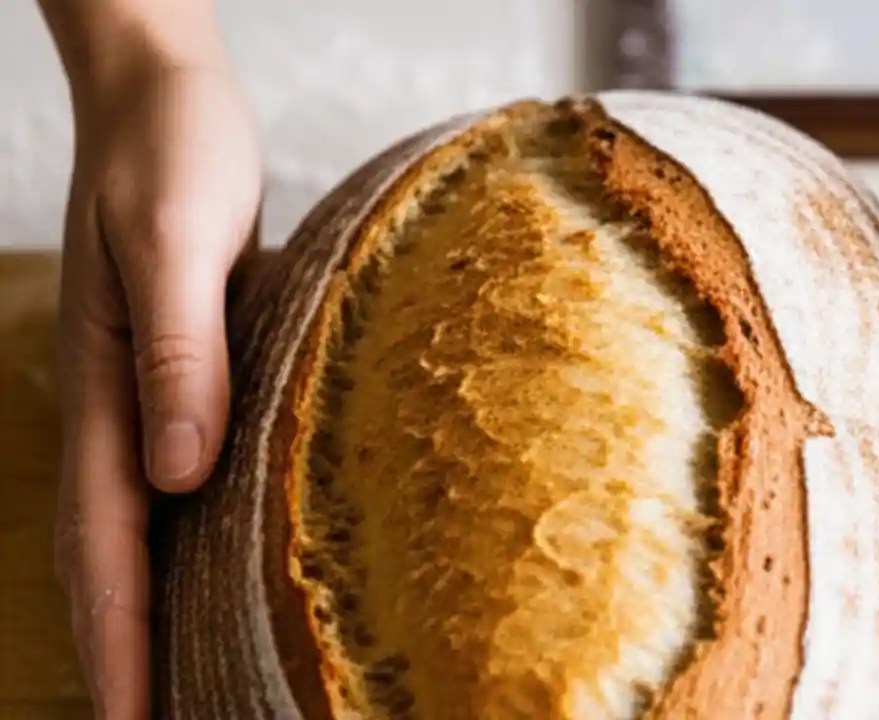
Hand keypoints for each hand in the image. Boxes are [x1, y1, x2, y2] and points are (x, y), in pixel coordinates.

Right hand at [54, 63, 260, 717]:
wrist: (162, 97)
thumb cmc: (173, 153)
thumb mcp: (181, 241)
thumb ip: (181, 354)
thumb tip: (179, 473)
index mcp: (110, 387)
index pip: (105, 542)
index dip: (116, 638)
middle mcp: (122, 407)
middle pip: (113, 554)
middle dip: (127, 651)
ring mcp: (149, 395)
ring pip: (143, 527)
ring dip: (154, 609)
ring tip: (183, 685)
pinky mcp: (188, 373)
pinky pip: (181, 478)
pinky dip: (189, 540)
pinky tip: (221, 568)